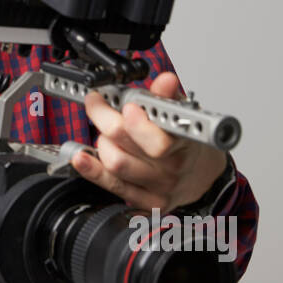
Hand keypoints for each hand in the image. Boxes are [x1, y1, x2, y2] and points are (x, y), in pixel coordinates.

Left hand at [71, 72, 227, 213]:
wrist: (202, 176)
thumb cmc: (190, 144)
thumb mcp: (185, 116)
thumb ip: (169, 97)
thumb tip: (164, 81)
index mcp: (183, 144)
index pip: (159, 139)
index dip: (137, 123)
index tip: (126, 106)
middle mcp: (170, 168)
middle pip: (126, 145)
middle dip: (104, 118)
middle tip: (97, 103)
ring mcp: (157, 187)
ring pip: (116, 163)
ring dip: (102, 141)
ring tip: (104, 131)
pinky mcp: (145, 201)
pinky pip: (112, 185)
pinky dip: (91, 169)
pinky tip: (80, 157)